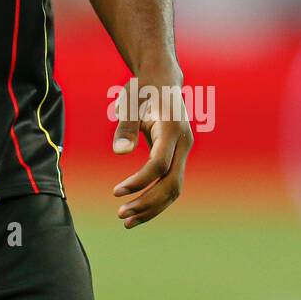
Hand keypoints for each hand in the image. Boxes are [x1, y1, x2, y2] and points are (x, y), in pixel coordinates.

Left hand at [111, 74, 192, 227]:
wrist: (163, 79)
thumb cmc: (143, 88)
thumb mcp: (129, 100)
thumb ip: (125, 126)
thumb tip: (120, 153)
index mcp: (171, 127)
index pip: (159, 164)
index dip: (139, 181)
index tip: (116, 192)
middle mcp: (183, 142)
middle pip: (171, 183)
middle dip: (148, 203)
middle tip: (121, 215)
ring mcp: (184, 150)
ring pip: (174, 188)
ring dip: (152, 207)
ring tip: (127, 220)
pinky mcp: (179, 156)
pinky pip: (171, 183)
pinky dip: (156, 199)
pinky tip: (138, 210)